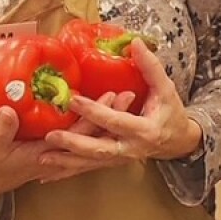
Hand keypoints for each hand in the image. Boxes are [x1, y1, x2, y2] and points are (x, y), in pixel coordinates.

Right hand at [0, 103, 137, 197]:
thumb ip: (1, 131)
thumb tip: (9, 110)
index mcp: (46, 154)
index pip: (78, 134)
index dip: (95, 115)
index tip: (109, 96)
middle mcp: (57, 158)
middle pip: (92, 136)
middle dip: (112, 116)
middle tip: (129, 94)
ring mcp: (58, 159)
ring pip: (91, 141)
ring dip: (108, 123)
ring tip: (124, 103)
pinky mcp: (54, 156)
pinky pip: (82, 145)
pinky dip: (96, 134)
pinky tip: (107, 124)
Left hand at [49, 42, 202, 166]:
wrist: (178, 142)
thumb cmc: (171, 114)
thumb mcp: (166, 89)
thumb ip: (151, 67)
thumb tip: (136, 43)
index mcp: (144, 131)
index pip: (115, 121)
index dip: (95, 111)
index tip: (74, 100)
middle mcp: (130, 149)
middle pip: (99, 149)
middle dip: (74, 144)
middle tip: (51, 136)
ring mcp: (119, 159)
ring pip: (90, 164)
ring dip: (65, 162)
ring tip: (42, 158)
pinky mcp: (111, 163)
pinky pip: (87, 168)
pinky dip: (67, 172)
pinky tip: (48, 175)